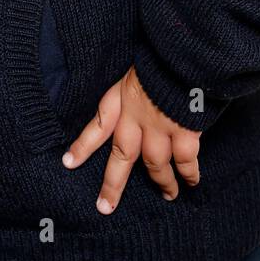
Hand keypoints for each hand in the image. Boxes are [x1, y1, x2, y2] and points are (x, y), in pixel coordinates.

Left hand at [61, 64, 200, 213]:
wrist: (185, 53)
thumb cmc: (163, 55)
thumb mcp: (137, 66)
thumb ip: (135, 87)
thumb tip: (141, 96)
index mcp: (122, 98)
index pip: (97, 125)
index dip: (83, 146)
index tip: (68, 163)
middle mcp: (136, 117)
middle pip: (121, 157)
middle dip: (113, 184)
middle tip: (104, 206)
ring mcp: (160, 127)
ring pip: (155, 166)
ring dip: (162, 183)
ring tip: (168, 195)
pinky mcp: (184, 131)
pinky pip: (185, 160)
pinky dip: (189, 173)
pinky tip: (191, 182)